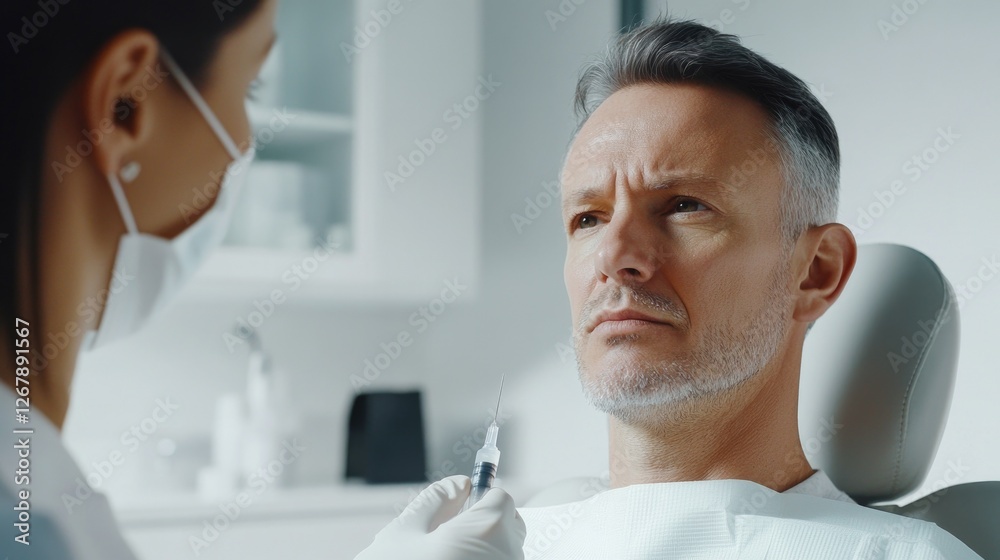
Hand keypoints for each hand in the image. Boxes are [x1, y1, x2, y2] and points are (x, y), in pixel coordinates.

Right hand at [355, 475, 525, 559]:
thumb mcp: (403, 533)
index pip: (501, 499)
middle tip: (448, 539)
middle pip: (508, 528)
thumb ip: (436, 500)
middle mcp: (508, 556)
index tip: (459, 508)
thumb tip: (459, 485)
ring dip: (483, 552)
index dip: (479, 499)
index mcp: (488, 529)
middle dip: (486, 526)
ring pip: (504, 555)